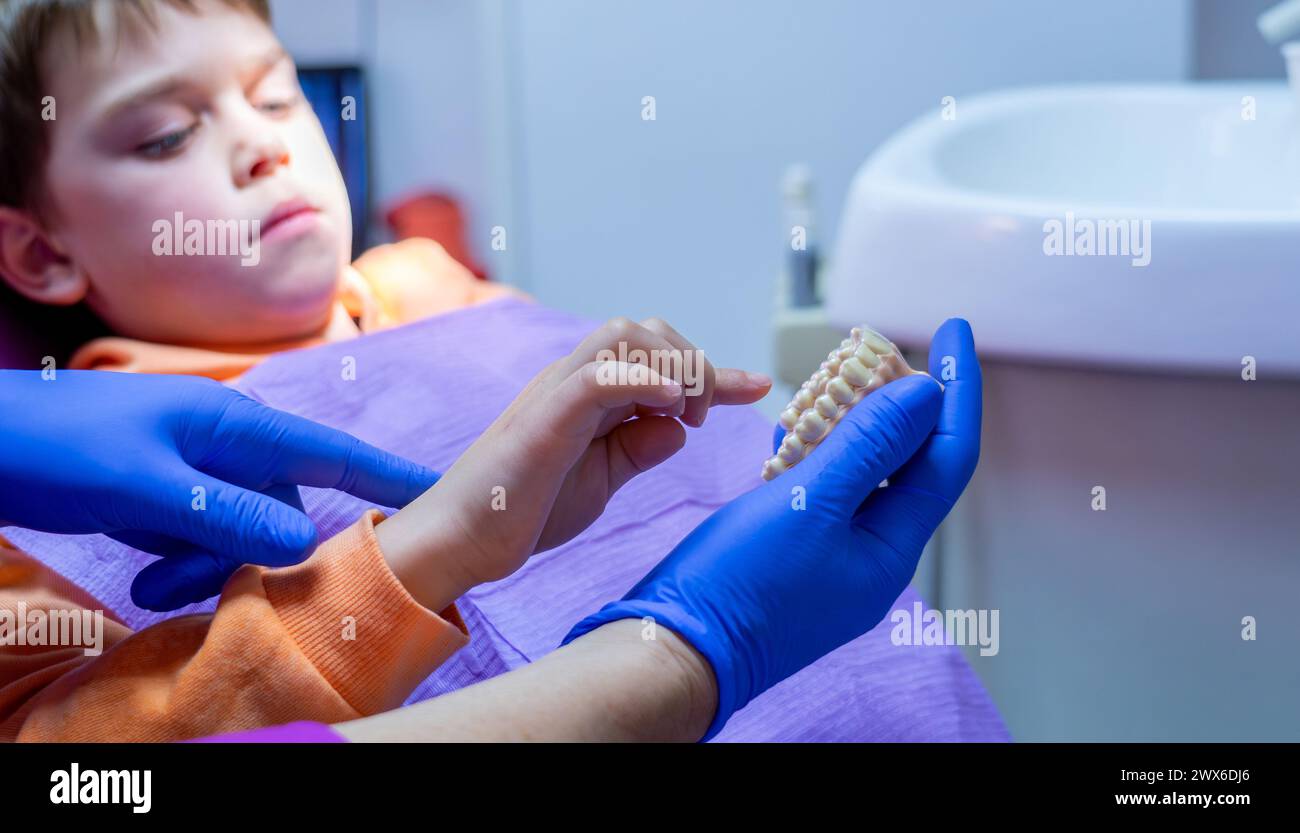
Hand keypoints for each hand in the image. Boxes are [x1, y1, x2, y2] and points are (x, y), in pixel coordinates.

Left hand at [0, 370, 438, 610]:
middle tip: (180, 578)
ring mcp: (194, 469)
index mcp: (232, 424)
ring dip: (204, 566)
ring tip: (149, 583)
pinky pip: (203, 537)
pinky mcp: (166, 493)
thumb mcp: (139, 483)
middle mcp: (224, 444)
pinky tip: (142, 573)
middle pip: (282, 511)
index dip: (392, 477)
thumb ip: (222, 512)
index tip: (448, 491)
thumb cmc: (50, 445)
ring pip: (241, 531)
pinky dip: (181, 562)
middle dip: (245, 555)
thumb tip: (300, 539)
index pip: (333, 454)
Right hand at [374, 317, 770, 607]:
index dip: (713, 371)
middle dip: (693, 362)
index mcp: (585, 393)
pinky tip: (672, 407)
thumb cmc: (523, 510)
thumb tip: (679, 425)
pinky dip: (644, 382)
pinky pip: (599, 377)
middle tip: (705, 418)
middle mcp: (571, 380)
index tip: (758, 388)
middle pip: (645, 330)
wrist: (459, 541)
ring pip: (624, 337)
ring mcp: (556, 393)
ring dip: (674, 367)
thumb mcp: (600, 479)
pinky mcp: (545, 419)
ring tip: (688, 415)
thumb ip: (637, 449)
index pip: (655, 357)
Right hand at [563, 319, 980, 738]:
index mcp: (890, 548)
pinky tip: (797, 425)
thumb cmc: (740, 584)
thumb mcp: (808, 502)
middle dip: (901, 399)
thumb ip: (870, 445)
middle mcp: (871, 553)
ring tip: (841, 375)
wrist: (677, 648)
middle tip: (882, 346)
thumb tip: (925, 393)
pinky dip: (820, 449)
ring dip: (857, 420)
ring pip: (864, 472)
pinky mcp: (796, 551)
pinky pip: (826, 489)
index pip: (947, 456)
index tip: (954, 329)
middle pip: (909, 461)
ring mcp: (833, 555)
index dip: (956, 389)